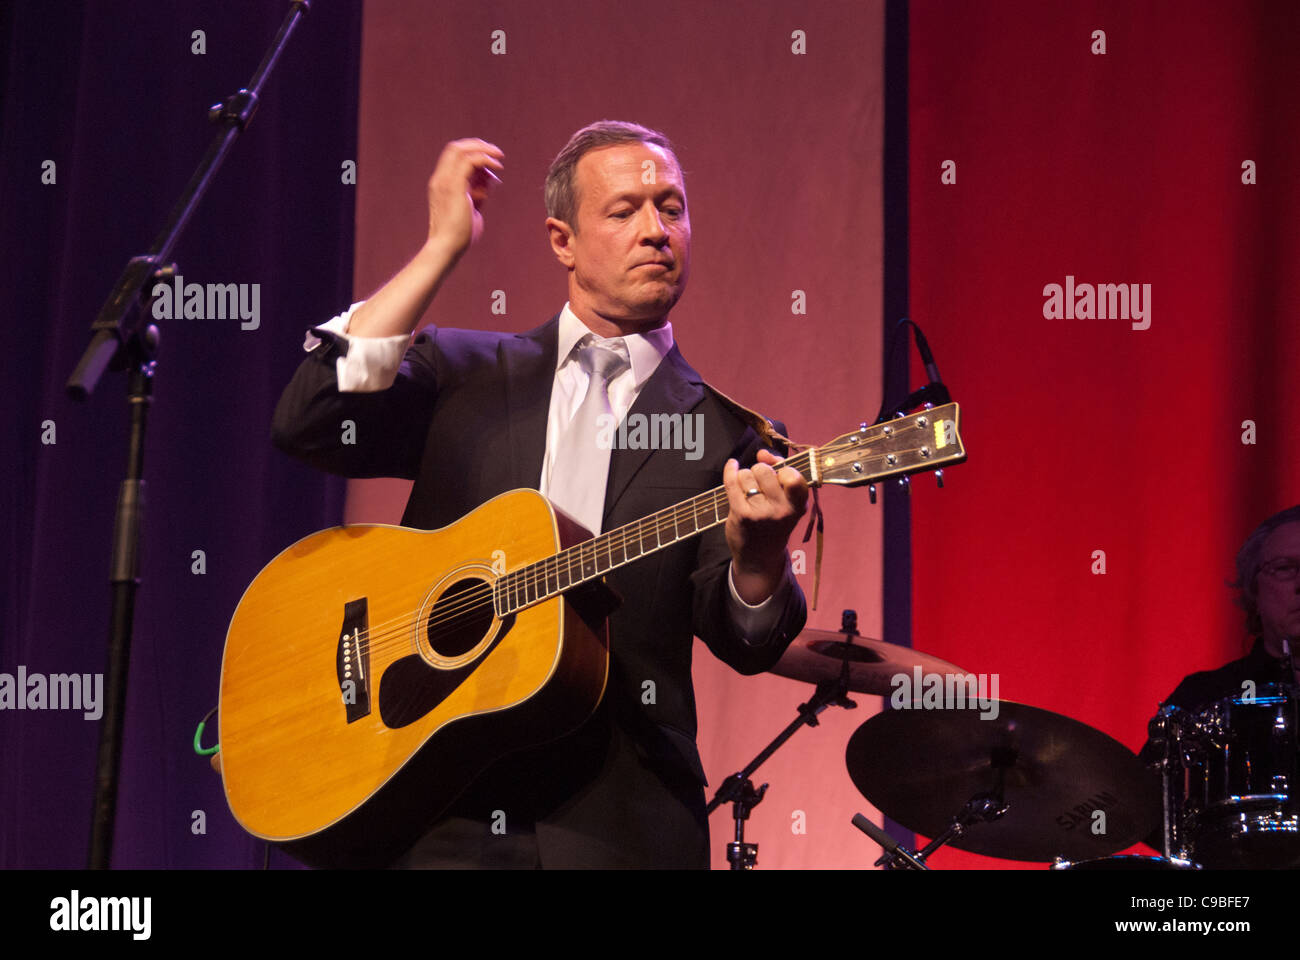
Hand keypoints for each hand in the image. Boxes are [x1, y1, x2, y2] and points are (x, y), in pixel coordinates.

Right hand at [426, 138, 503, 255]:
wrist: (447, 248)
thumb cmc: (459, 235)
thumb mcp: (473, 208)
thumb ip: (479, 192)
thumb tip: (492, 178)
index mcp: (441, 183)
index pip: (453, 157)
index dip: (472, 153)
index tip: (490, 160)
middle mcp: (440, 179)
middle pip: (455, 147)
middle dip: (478, 145)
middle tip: (496, 152)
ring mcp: (445, 181)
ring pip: (461, 149)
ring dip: (483, 149)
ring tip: (499, 156)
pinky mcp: (455, 186)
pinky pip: (469, 161)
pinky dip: (484, 159)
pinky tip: (497, 167)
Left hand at [723, 449, 808, 603]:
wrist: (760, 556)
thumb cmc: (774, 521)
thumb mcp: (788, 501)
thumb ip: (780, 471)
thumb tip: (762, 453)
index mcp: (798, 505)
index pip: (793, 477)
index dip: (783, 469)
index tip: (779, 473)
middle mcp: (781, 510)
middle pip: (764, 471)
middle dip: (760, 471)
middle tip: (760, 485)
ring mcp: (760, 513)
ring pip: (747, 474)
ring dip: (746, 478)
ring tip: (750, 492)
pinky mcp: (741, 514)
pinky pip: (733, 481)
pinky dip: (731, 470)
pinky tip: (732, 466)